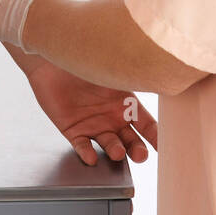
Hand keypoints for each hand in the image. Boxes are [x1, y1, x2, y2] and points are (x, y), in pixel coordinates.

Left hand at [27, 61, 157, 165]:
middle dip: (137, 149)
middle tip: (140, 155)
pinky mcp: (73, 130)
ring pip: (109, 144)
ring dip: (114, 151)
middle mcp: (112, 117)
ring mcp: (94, 124)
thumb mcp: (113, 68)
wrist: (51, 56)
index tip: (164, 148)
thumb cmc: (84, 57)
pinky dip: (86, 153)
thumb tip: (162, 74)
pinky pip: (82, 145)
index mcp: (126, 102)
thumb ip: (134, 75)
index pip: (146, 124)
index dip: (156, 136)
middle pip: (130, 140)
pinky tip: (91, 157)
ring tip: (117, 153)